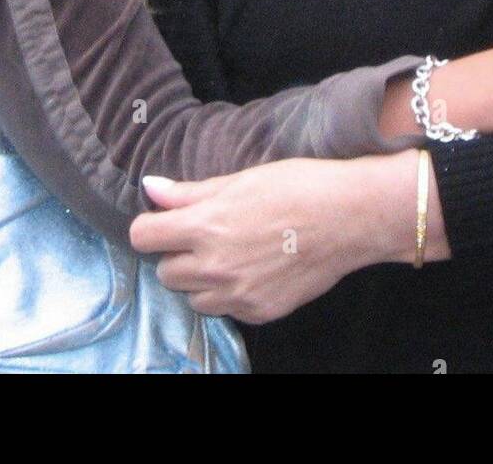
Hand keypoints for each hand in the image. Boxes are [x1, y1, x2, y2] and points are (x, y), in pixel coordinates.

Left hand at [131, 150, 423, 322]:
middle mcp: (215, 266)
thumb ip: (189, 192)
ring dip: (201, 279)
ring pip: (192, 297)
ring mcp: (237, 295)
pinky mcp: (258, 312)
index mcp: (206, 225)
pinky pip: (225, 309)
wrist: (349, 218)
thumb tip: (149, 187)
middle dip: (177, 254)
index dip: (152, 226)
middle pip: (164, 271)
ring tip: (231, 254)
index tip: (167, 221)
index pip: (143, 236)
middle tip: (206, 235)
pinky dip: (230, 294)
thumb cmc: (297, 186)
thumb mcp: (240, 179)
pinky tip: (254, 269)